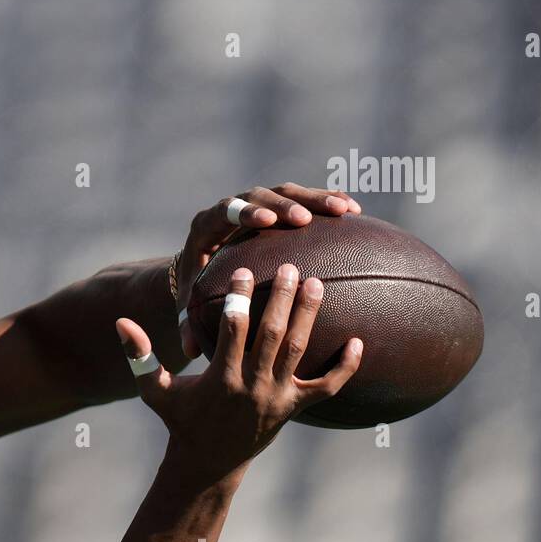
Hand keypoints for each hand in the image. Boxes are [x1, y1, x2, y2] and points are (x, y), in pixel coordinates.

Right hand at [118, 263, 362, 477]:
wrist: (207, 463)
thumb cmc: (179, 419)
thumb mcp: (154, 390)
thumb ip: (138, 356)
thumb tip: (120, 322)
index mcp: (220, 380)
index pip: (232, 332)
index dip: (238, 300)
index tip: (242, 270)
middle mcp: (252, 388)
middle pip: (272, 336)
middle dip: (281, 300)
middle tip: (290, 267)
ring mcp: (277, 399)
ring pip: (298, 352)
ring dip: (309, 317)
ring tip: (317, 283)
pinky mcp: (295, 408)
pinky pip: (327, 387)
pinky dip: (345, 367)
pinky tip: (359, 341)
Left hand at [174, 183, 361, 359]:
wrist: (203, 263)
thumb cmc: (196, 287)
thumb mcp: (191, 303)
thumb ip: (187, 322)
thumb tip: (187, 349)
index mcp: (206, 228)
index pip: (223, 212)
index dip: (244, 213)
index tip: (266, 221)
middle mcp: (231, 209)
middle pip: (258, 197)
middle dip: (283, 205)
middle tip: (305, 218)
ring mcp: (257, 203)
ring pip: (286, 192)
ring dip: (315, 198)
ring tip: (343, 210)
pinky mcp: (277, 205)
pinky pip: (304, 198)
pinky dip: (328, 201)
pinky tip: (353, 211)